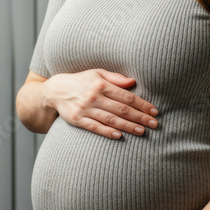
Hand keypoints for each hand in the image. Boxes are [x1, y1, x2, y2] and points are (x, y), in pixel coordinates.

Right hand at [42, 69, 158, 138]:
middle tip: (154, 124)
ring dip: (127, 126)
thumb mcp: (97, 73)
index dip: (142, 104)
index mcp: (101, 84)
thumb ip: (116, 78)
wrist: (55, 90)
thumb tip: (133, 82)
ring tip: (142, 131)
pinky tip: (119, 135)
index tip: (154, 111)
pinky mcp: (77, 119)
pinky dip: (106, 131)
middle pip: (121, 109)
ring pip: (110, 119)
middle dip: (140, 117)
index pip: (126, 96)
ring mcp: (85, 109)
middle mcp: (94, 96)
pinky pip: (94, 127)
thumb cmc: (81, 81)